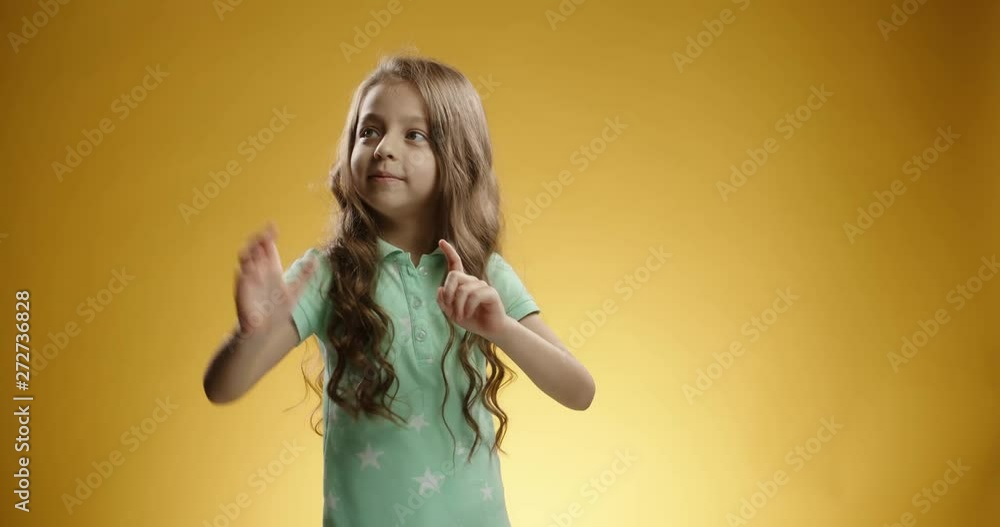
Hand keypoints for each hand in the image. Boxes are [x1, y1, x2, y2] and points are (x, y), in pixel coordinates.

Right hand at [235, 221, 315, 336]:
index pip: (268, 247)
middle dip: (258, 239)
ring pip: (245, 258)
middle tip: (265, 234)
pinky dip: (244, 271)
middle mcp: (259, 270)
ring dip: (249, 251)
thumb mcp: (295, 291)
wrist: (265, 328)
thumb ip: (304, 275)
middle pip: (255, 248)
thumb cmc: (277, 309)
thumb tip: (317, 261)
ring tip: (256, 246)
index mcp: (271, 268)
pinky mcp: (243, 290)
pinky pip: (241, 277)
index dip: (269, 236)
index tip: (273, 226)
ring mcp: (250, 279)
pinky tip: (248, 267)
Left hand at [436, 239, 509, 339]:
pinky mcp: (490, 292)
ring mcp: (482, 285)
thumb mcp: (452, 313)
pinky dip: (467, 308)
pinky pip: (474, 296)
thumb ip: (443, 301)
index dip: (448, 252)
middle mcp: (473, 281)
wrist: (489, 330)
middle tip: (449, 309)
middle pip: (454, 275)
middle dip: (448, 292)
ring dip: (457, 306)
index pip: (455, 264)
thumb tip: (440, 288)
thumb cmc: (472, 319)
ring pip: (463, 289)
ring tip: (460, 317)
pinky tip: (468, 315)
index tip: (441, 241)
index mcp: (463, 283)